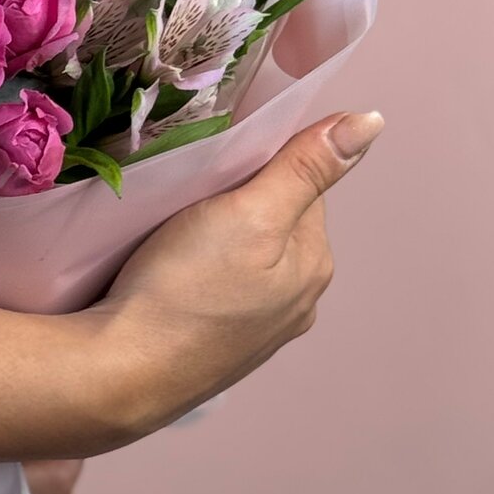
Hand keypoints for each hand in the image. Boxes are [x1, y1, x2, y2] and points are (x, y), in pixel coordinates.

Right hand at [91, 108, 383, 440]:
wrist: (123, 371)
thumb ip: (305, 167)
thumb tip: (371, 121)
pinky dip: (200, 275)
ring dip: (217, 239)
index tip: (214, 165)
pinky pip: (219, 291)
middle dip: (239, 202)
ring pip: (245, 258)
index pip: (303, 185)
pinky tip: (170, 277)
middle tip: (187, 198)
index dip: (260, 164)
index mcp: (315, 264)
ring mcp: (259, 333)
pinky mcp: (219, 350)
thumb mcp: (248, 212)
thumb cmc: (184, 286)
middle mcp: (299, 303)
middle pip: (275, 222)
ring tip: (171, 236)